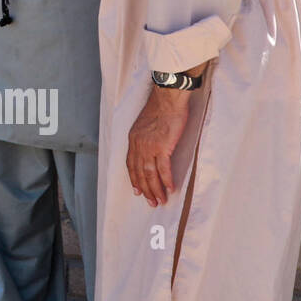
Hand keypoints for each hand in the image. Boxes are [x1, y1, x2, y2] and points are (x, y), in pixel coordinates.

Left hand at [125, 85, 191, 206]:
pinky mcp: (162, 146)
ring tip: (161, 201)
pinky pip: (163, 168)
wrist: (167, 98)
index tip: (138, 191)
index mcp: (133, 139)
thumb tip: (150, 147)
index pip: (130, 164)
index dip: (134, 179)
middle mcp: (138, 144)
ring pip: (150, 173)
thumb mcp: (145, 124)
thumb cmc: (160, 108)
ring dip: (155, 189)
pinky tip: (170, 189)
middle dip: (145, 189)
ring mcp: (149, 146)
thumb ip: (145, 137)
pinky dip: (166, 180)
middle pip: (139, 172)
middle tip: (151, 202)